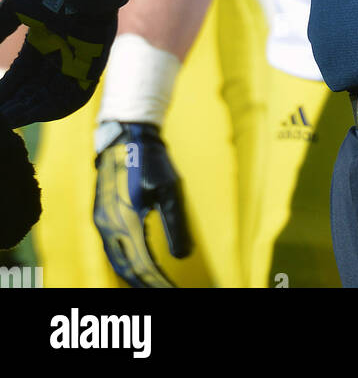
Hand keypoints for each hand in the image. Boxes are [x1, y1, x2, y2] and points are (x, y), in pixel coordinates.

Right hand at [0, 0, 114, 127]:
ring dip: (30, 109)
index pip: (20, 74)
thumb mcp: (14, 9)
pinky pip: (76, 95)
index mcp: (43, 41)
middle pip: (33, 88)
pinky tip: (35, 115)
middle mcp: (59, 54)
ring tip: (9, 118)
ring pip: (51, 95)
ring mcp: (76, 61)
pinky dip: (56, 107)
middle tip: (0, 116)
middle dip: (15, 103)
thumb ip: (0, 27)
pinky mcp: (92, 67)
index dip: (6, 88)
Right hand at [94, 123, 190, 288]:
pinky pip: (113, 249)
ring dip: (135, 277)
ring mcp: (102, 222)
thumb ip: (176, 224)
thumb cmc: (152, 161)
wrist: (125, 137)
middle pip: (127, 269)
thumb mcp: (170, 189)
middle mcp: (109, 226)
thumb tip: (184, 257)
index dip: (158, 283)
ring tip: (154, 286)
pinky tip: (140, 267)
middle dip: (146, 285)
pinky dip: (127, 263)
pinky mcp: (102, 217)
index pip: (143, 265)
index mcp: (126, 221)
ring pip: (117, 261)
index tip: (174, 291)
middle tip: (166, 292)